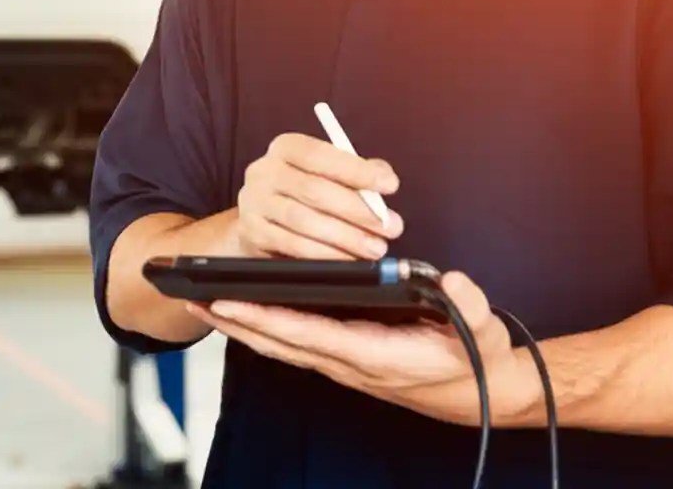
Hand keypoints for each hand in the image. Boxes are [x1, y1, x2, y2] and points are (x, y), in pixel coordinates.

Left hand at [189, 272, 533, 426]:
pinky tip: (242, 313)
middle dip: (235, 322)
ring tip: (202, 302)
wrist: (480, 391)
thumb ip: (468, 305)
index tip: (230, 302)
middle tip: (192, 299)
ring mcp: (342, 362)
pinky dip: (263, 328)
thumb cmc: (475, 357)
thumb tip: (453, 282)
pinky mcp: (342, 357)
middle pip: (279, 342)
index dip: (267, 319)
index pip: (309, 334)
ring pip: (280, 345)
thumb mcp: (480, 331)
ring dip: (240, 326)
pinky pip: (293, 343)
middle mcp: (349, 362)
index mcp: (374, 353)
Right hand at [238, 133, 403, 259]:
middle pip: (313, 190)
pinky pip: (292, 245)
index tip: (390, 184)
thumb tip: (383, 176)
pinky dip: (325, 254)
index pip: (320, 154)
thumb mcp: (328, 175)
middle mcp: (263, 171)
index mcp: (285, 148)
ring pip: (304, 220)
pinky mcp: (252, 233)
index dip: (356, 170)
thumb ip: (356, 173)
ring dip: (345, 237)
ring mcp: (253, 203)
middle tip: (390, 227)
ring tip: (374, 248)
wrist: (260, 220)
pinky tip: (347, 259)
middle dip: (358, 211)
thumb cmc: (303, 194)